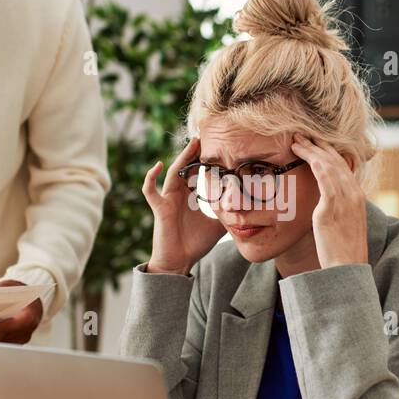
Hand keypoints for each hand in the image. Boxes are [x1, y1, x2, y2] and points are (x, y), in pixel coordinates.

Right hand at [142, 135, 225, 274]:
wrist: (180, 262)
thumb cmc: (195, 244)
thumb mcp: (218, 225)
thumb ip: (228, 214)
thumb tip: (248, 208)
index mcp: (190, 196)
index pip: (197, 173)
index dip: (205, 161)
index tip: (218, 148)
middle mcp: (178, 194)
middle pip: (186, 167)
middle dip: (195, 153)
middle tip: (207, 136)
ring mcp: (167, 200)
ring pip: (173, 173)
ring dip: (182, 158)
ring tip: (193, 143)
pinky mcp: (160, 209)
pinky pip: (151, 191)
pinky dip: (150, 178)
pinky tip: (157, 165)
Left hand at [290, 134, 367, 268]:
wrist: (347, 268)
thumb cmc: (342, 251)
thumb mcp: (342, 225)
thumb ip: (334, 210)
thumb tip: (321, 206)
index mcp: (357, 197)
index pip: (343, 166)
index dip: (327, 152)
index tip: (314, 143)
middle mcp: (354, 195)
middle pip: (336, 161)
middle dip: (317, 145)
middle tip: (301, 135)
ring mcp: (345, 201)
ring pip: (329, 166)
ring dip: (311, 150)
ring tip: (296, 142)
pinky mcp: (332, 209)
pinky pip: (325, 180)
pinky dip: (316, 164)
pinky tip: (305, 155)